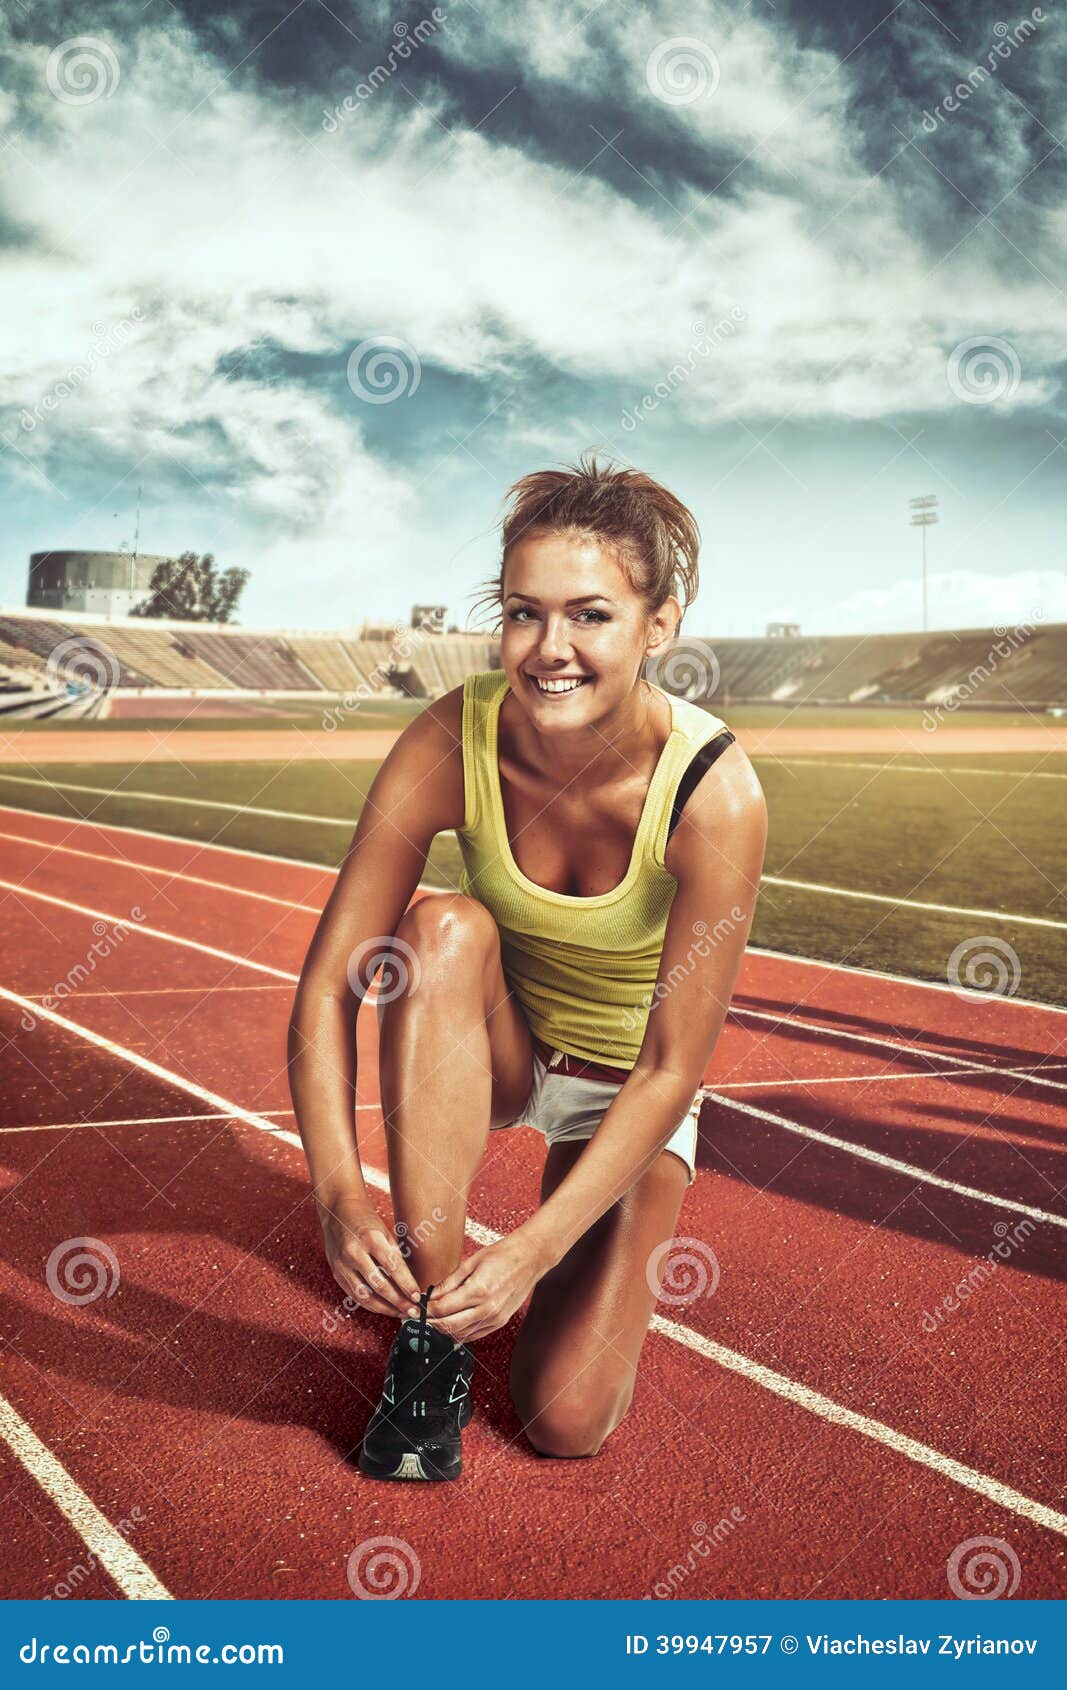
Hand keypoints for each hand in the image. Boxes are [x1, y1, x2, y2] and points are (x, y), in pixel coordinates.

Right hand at [320, 1193, 422, 1319]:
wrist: (337, 1210)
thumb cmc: (365, 1219)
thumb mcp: (385, 1231)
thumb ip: (395, 1255)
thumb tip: (410, 1281)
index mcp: (371, 1238)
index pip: (393, 1267)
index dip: (407, 1285)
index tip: (418, 1297)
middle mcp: (354, 1252)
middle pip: (379, 1285)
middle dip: (398, 1302)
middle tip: (413, 1311)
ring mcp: (342, 1265)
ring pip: (365, 1295)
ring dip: (385, 1308)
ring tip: (400, 1313)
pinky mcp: (336, 1273)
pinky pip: (354, 1295)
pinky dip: (370, 1304)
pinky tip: (383, 1308)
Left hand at [425, 1230, 543, 1343]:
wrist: (531, 1257)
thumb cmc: (503, 1254)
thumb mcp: (471, 1263)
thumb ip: (450, 1282)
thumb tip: (431, 1295)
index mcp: (478, 1291)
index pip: (443, 1309)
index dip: (427, 1310)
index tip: (418, 1307)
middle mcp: (487, 1309)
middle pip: (449, 1326)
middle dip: (431, 1323)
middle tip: (421, 1317)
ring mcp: (495, 1318)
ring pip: (461, 1335)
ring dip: (444, 1330)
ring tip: (434, 1320)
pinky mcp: (500, 1322)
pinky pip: (475, 1335)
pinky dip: (460, 1333)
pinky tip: (452, 1324)